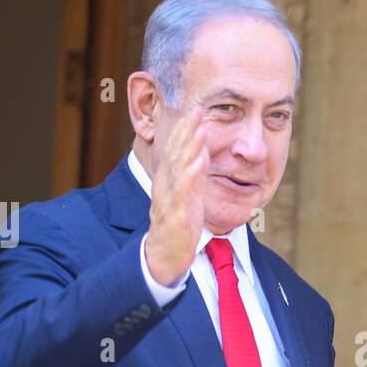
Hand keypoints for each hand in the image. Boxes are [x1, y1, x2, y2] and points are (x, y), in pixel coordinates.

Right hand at [145, 105, 209, 286]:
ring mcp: (168, 200)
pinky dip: (188, 177)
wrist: (164, 258)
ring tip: (198, 129)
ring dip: (187, 148)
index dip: (185, 129)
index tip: (196, 108)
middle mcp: (166, 186)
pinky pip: (181, 194)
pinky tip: (196, 164)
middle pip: (174, 153)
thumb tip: (202, 151)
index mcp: (170, 180)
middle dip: (185, 130)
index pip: (176, 150)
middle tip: (196, 109)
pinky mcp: (174, 216)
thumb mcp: (189, 196)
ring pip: (176, 169)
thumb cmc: (179, 227)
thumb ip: (194, 174)